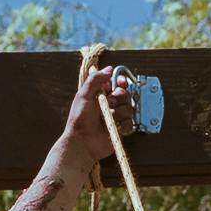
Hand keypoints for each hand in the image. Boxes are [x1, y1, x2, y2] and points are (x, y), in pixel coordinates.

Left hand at [56, 60, 139, 179]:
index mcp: (100, 94)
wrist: (82, 142)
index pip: (116, 83)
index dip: (121, 81)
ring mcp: (116, 117)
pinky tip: (115, 127)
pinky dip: (123, 125)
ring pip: (128, 108)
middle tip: (108, 104)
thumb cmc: (79, 119)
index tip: (120, 82)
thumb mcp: (84, 95)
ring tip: (107, 119)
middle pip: (125, 94)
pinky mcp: (121, 129)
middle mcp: (109, 104)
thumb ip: (95, 79)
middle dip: (118, 98)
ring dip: (118, 113)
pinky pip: (130, 123)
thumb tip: (109, 68)